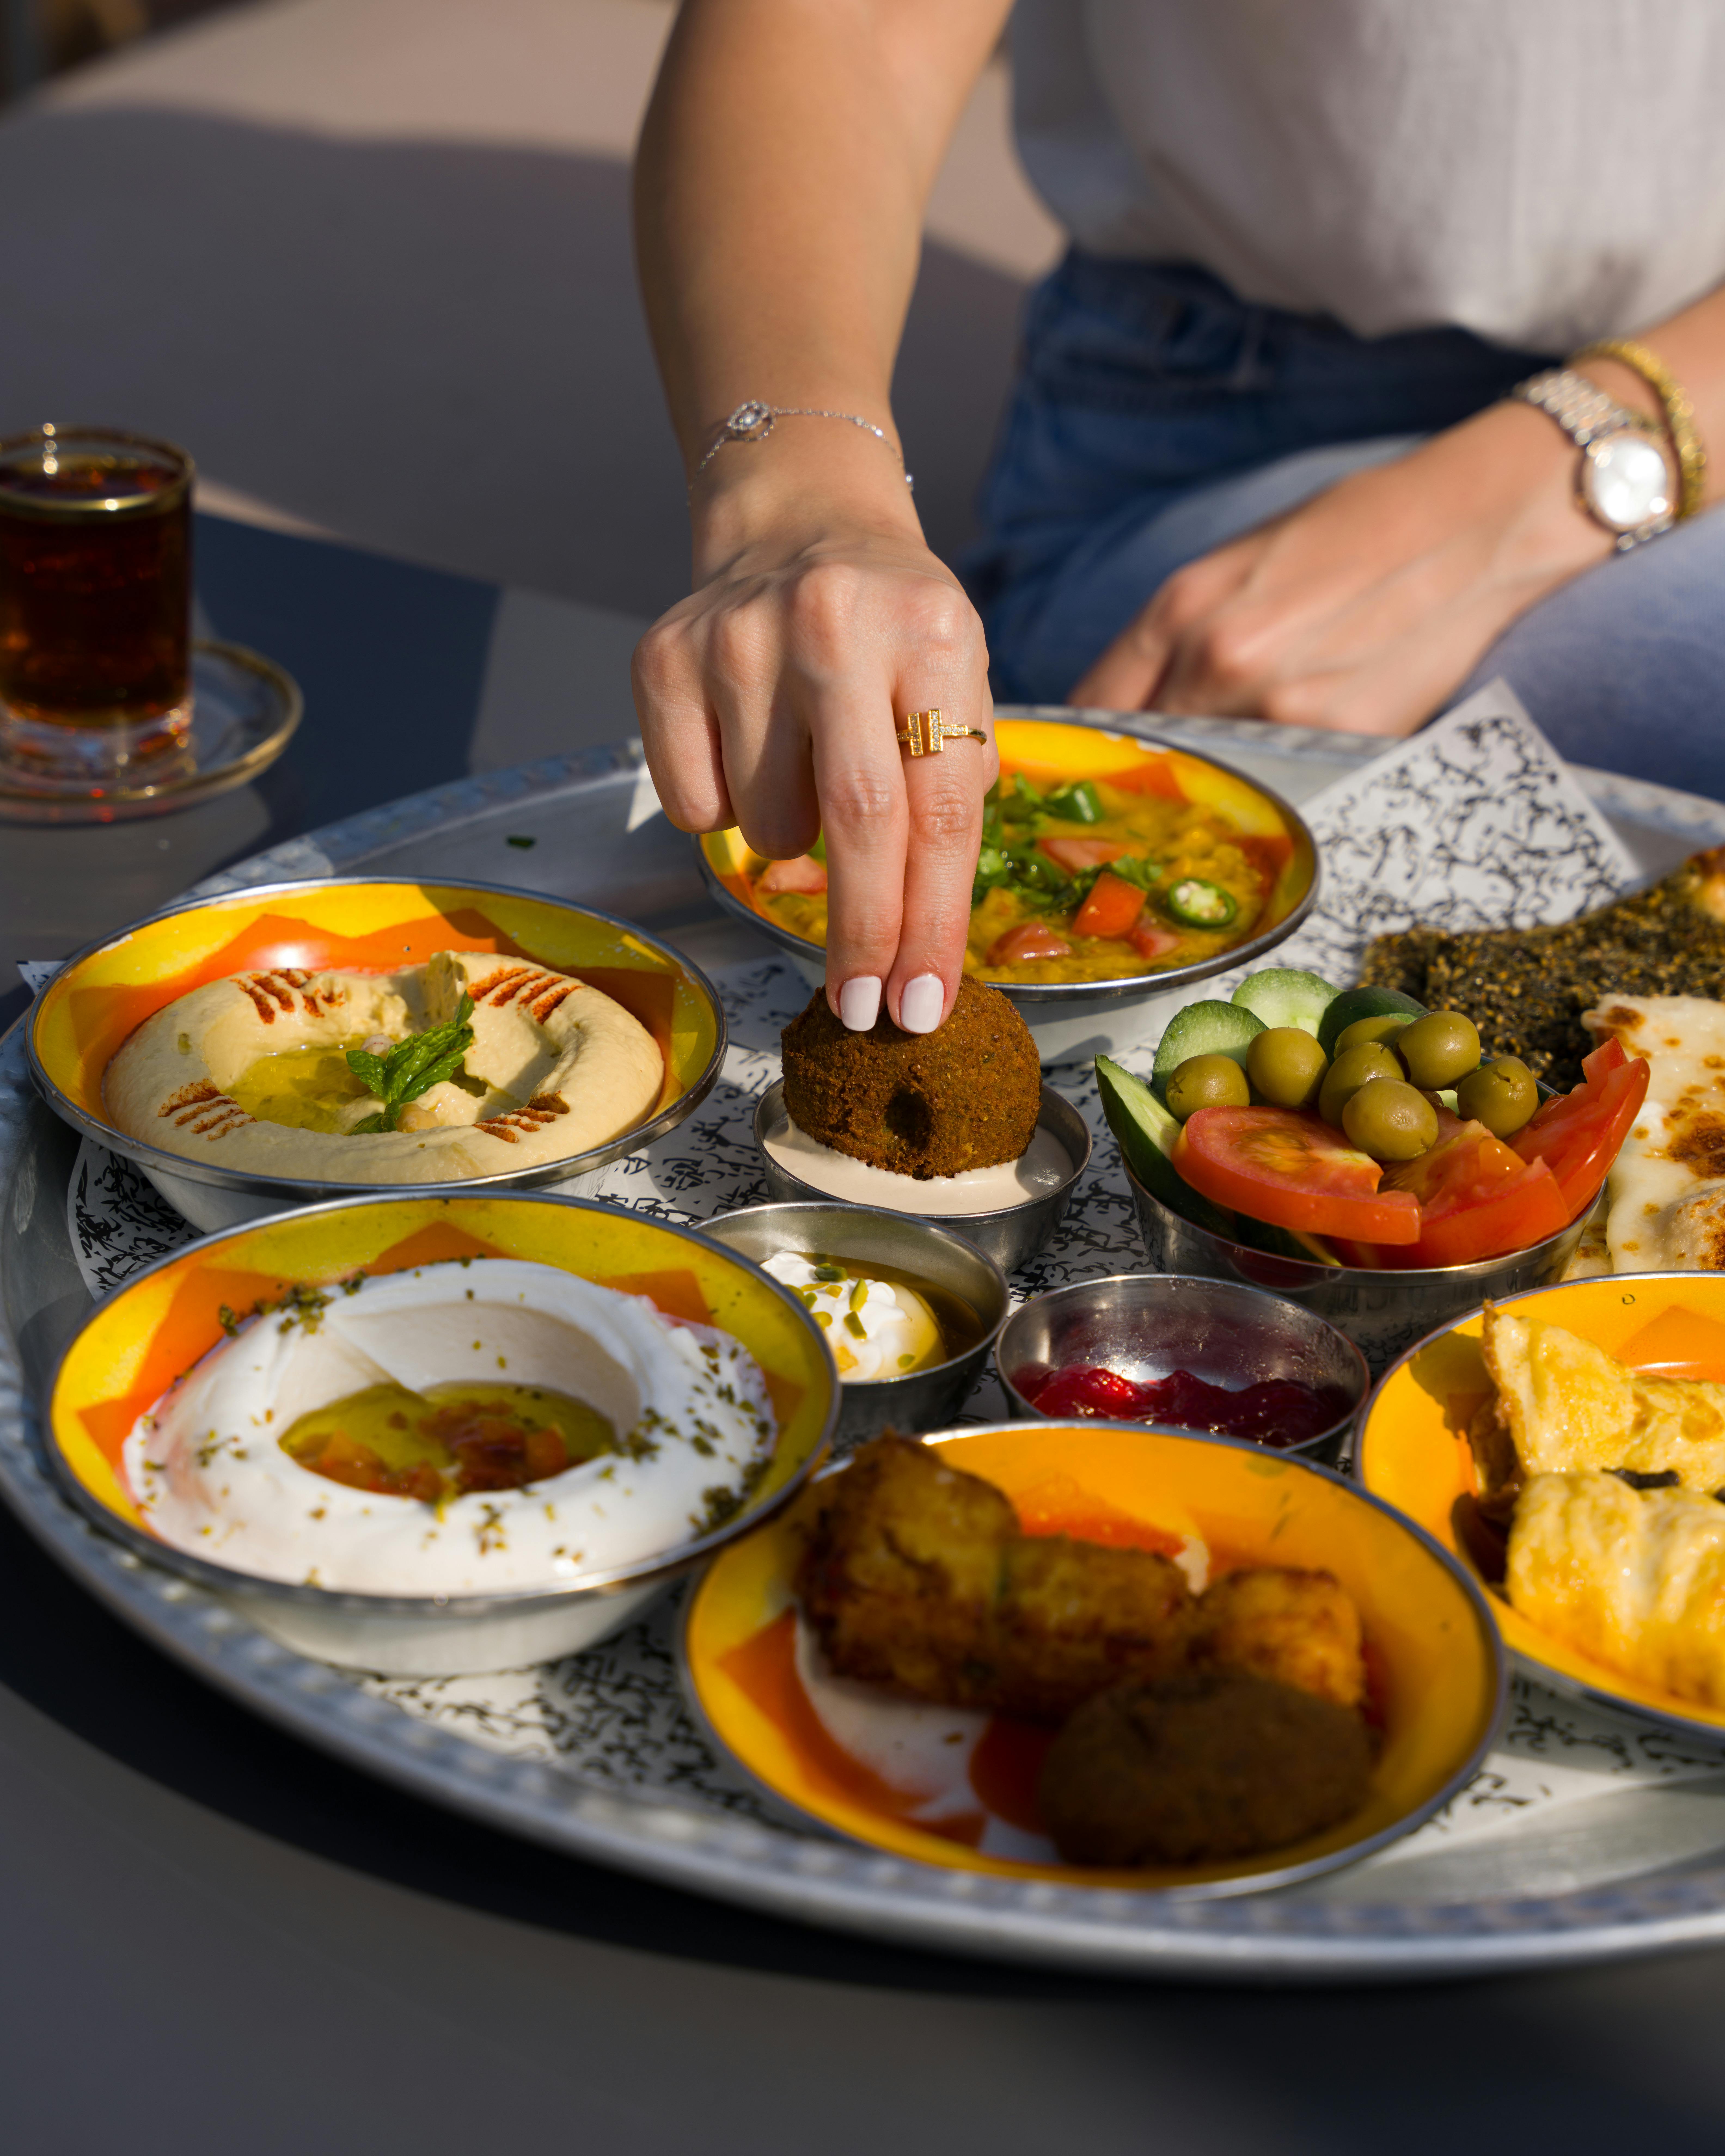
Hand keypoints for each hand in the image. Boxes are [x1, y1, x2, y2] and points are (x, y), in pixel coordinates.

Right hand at [632, 433, 995, 1031]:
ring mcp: (741, 637)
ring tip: (803, 770)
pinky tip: (746, 749)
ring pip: (769, 824)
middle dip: (864, 937)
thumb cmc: (893, 635)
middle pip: (857, 823)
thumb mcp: (955, 685)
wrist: (799, 524)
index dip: (931, 923)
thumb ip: (949, 796)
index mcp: (933, 632)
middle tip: (863, 1010)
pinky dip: (725, 811)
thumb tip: (923, 949)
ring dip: (793, 842)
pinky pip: (696, 806)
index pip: (940, 809)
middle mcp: (836, 623)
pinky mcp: (664, 657)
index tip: (922, 1007)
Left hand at [1069, 399, 1616, 733]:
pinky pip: (1282, 783)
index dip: (1082, 749)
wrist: (1477, 520)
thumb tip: (1126, 707)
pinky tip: (1293, 770)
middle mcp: (1220, 659)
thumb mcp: (1241, 564)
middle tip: (1149, 798)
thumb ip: (1177, 636)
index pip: (1093, 708)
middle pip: (1145, 754)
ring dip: (1212, 787)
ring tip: (1233, 778)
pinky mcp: (1341, 739)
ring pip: (1211, 777)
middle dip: (1144, 776)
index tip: (1085, 770)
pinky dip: (1278, 786)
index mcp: (1184, 606)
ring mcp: (1280, 707)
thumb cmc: (1356, 531)